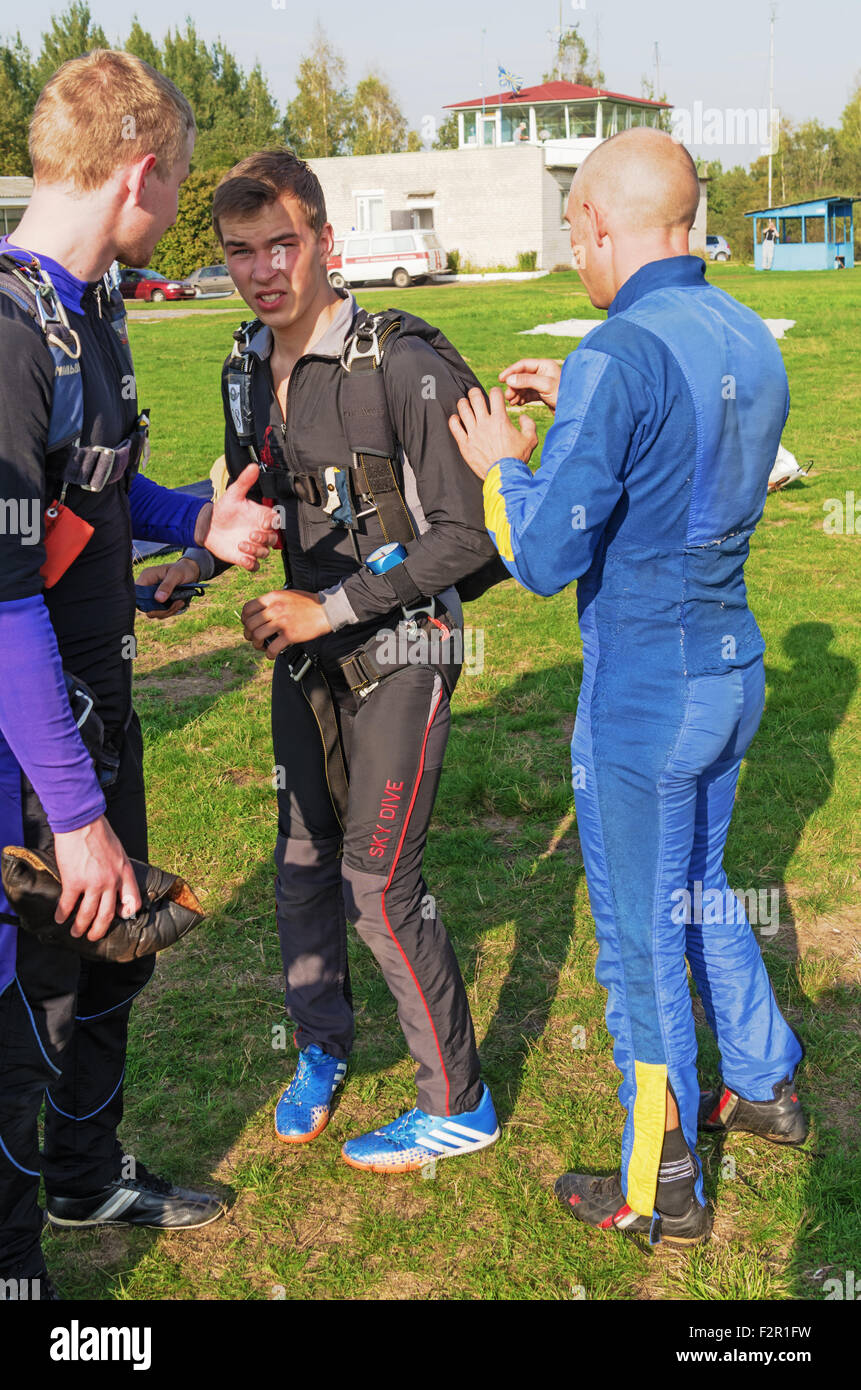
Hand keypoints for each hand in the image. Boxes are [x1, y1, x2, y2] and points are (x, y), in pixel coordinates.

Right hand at [53, 816, 140, 941]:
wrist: (81, 822)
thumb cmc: (99, 833)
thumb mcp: (118, 851)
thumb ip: (117, 870)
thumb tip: (113, 883)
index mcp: (124, 873)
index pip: (132, 902)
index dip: (125, 914)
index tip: (117, 917)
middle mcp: (111, 882)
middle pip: (107, 915)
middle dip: (99, 930)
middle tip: (92, 937)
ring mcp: (93, 883)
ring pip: (87, 915)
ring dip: (80, 927)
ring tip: (75, 932)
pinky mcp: (74, 881)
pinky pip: (68, 905)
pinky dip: (63, 914)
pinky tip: (59, 918)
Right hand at [137, 557, 199, 618]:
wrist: (191, 572)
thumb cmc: (182, 569)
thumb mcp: (176, 575)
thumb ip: (167, 586)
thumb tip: (158, 599)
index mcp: (146, 577)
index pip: (136, 593)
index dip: (144, 601)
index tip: (160, 603)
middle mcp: (147, 587)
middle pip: (144, 606)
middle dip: (160, 609)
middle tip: (176, 604)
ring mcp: (153, 596)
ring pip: (153, 612)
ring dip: (167, 611)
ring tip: (180, 602)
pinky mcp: (159, 602)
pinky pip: (161, 612)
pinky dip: (170, 611)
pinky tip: (179, 603)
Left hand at [195, 464, 279, 569]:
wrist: (209, 525)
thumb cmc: (224, 509)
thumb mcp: (233, 494)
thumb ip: (245, 481)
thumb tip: (253, 465)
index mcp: (262, 517)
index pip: (276, 521)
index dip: (273, 522)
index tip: (265, 521)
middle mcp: (261, 532)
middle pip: (274, 539)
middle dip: (265, 539)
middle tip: (251, 534)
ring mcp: (254, 546)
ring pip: (265, 553)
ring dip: (256, 551)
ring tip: (241, 544)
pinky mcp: (245, 558)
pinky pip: (255, 566)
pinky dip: (251, 564)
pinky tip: (242, 557)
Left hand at [241, 589, 331, 657]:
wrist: (326, 610)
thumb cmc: (308, 603)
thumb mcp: (287, 595)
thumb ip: (273, 601)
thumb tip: (260, 611)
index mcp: (273, 598)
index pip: (248, 608)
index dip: (244, 619)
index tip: (248, 625)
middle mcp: (275, 609)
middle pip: (250, 624)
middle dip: (248, 634)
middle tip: (253, 638)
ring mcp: (282, 622)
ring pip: (257, 636)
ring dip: (256, 644)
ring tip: (262, 646)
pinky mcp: (290, 635)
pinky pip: (272, 648)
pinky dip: (269, 654)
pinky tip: (272, 654)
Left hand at [448, 387, 538, 480]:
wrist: (504, 476)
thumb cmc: (517, 458)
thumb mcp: (530, 440)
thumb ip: (529, 424)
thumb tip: (523, 416)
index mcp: (500, 419)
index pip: (495, 394)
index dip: (495, 391)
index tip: (495, 395)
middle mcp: (485, 423)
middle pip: (475, 397)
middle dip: (475, 392)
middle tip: (475, 394)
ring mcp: (473, 433)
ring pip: (463, 409)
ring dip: (463, 403)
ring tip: (464, 403)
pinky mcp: (465, 444)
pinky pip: (454, 427)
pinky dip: (454, 420)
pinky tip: (456, 419)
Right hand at [498, 358, 561, 410]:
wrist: (575, 411)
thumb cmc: (564, 395)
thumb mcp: (545, 386)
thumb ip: (527, 381)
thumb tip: (509, 380)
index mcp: (545, 365)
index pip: (523, 365)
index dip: (511, 371)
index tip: (501, 379)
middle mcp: (543, 373)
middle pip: (522, 377)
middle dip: (513, 386)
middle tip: (507, 396)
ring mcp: (542, 384)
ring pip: (524, 387)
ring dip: (516, 393)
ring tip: (511, 402)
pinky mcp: (542, 395)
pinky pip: (528, 394)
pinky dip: (521, 398)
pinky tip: (517, 403)